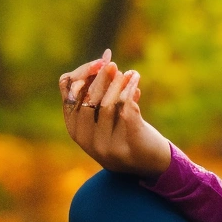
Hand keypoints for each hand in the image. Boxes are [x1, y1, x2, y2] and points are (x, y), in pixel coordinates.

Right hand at [58, 50, 175, 176]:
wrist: (153, 162)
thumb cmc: (127, 132)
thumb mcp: (108, 114)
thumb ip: (101, 92)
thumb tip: (105, 60)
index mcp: (75, 129)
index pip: (69, 93)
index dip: (83, 74)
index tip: (100, 62)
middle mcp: (86, 141)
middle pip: (87, 99)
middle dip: (101, 78)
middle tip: (113, 64)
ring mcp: (106, 148)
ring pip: (107, 105)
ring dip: (119, 84)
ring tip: (130, 73)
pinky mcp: (127, 148)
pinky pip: (126, 112)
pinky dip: (130, 92)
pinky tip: (136, 83)